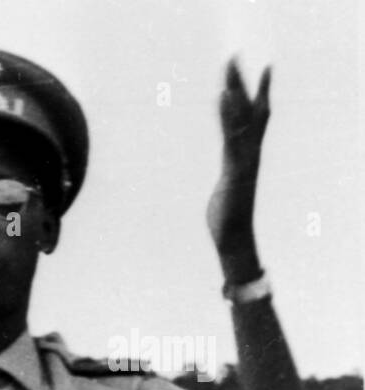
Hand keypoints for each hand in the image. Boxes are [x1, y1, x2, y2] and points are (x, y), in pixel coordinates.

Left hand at [206, 58, 269, 266]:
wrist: (233, 238)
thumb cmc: (228, 217)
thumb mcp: (227, 188)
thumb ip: (229, 175)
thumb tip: (228, 178)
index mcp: (245, 155)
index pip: (255, 117)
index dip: (257, 94)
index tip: (262, 69)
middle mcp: (248, 152)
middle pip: (248, 111)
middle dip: (240, 85)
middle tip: (233, 58)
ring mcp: (243, 159)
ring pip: (241, 119)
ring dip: (234, 94)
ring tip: (228, 71)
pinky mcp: (234, 168)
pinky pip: (231, 135)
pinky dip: (228, 116)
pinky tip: (222, 98)